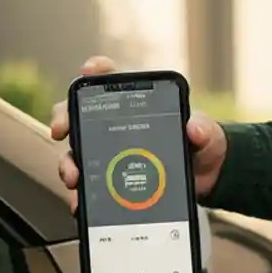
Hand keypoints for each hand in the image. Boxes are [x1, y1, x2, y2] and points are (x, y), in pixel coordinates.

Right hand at [50, 55, 228, 213]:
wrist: (205, 178)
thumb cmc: (203, 145)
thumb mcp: (208, 134)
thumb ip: (204, 129)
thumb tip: (194, 128)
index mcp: (137, 105)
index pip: (110, 79)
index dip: (97, 70)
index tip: (88, 71)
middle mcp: (115, 125)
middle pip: (79, 113)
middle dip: (65, 118)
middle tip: (63, 131)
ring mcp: (109, 153)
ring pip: (76, 151)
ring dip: (69, 162)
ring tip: (74, 177)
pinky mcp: (111, 180)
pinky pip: (89, 185)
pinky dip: (81, 194)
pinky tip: (81, 202)